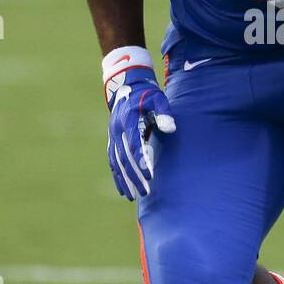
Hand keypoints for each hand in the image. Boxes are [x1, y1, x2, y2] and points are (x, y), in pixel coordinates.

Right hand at [104, 55, 174, 200]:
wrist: (127, 86)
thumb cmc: (148, 94)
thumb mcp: (158, 98)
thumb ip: (164, 113)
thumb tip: (171, 129)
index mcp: (128, 119)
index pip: (134, 144)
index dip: (141, 161)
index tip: (149, 176)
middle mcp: (117, 129)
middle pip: (124, 157)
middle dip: (134, 176)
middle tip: (146, 192)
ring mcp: (112, 136)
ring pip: (116, 162)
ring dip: (124, 180)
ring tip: (132, 197)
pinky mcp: (112, 140)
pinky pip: (112, 161)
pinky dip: (117, 176)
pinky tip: (123, 190)